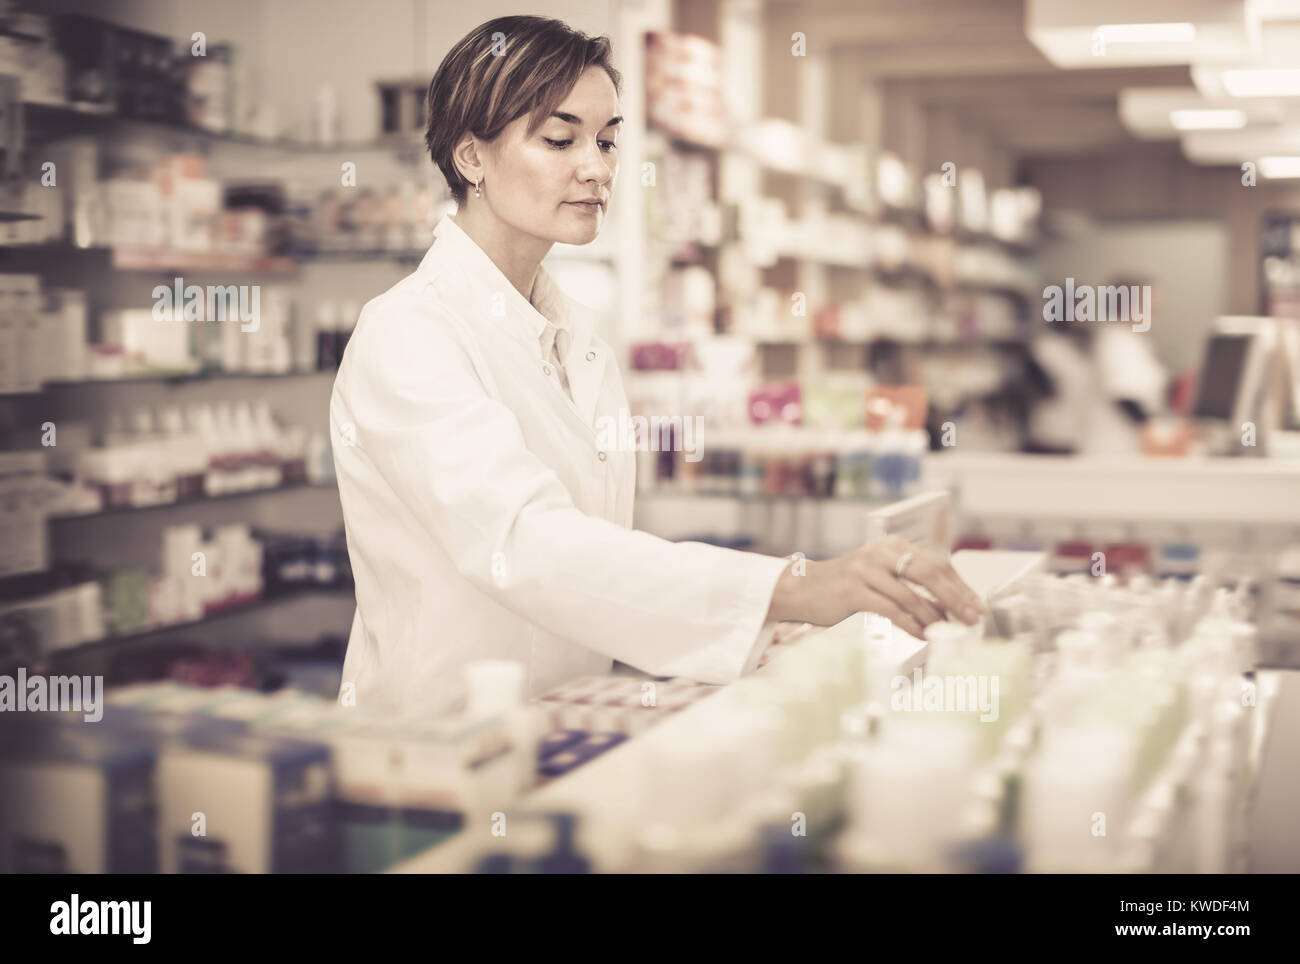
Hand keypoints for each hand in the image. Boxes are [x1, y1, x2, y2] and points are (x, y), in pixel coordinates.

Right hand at [764, 536, 985, 636]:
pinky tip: (922, 636)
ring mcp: (866, 571)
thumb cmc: (845, 586)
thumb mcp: (879, 575)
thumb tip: (947, 606)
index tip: (976, 605)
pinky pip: (891, 611)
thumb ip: (909, 584)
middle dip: (956, 598)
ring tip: (948, 632)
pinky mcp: (853, 591)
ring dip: (934, 618)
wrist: (802, 589)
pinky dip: (911, 626)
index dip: (961, 585)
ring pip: (912, 596)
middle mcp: (880, 553)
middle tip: (972, 618)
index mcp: (892, 545)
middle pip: (930, 573)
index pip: (937, 562)